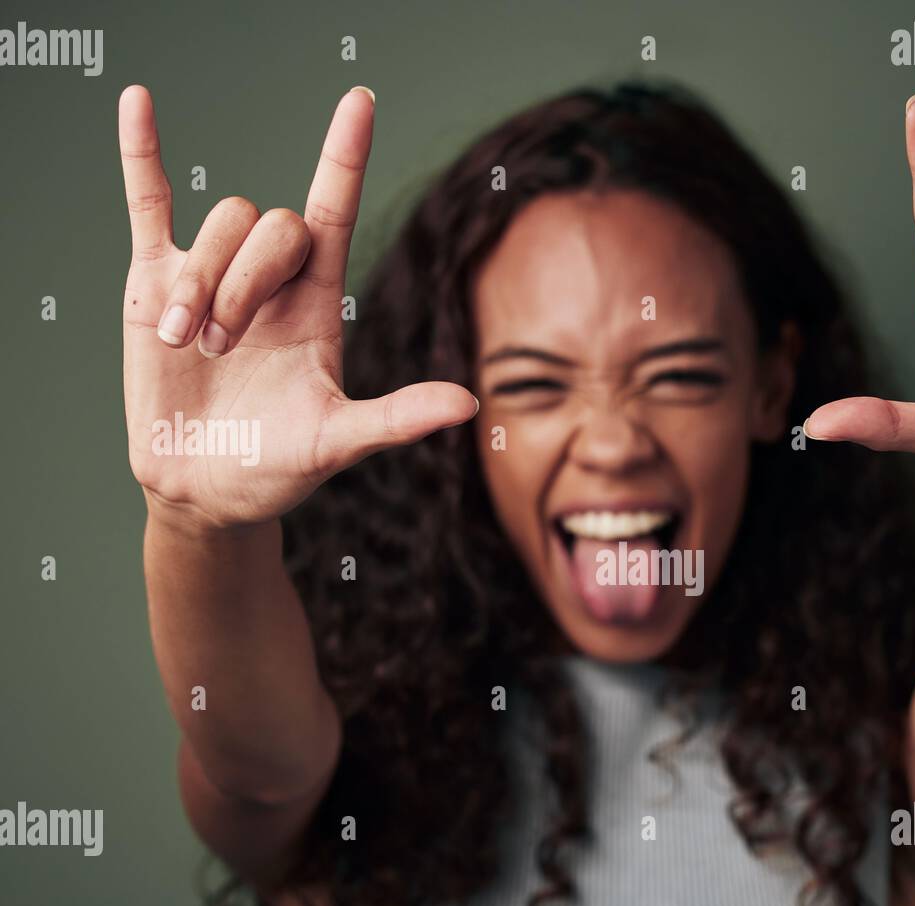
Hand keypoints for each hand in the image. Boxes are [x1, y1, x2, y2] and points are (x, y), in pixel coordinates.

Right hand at [119, 85, 476, 531]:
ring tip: (191, 344)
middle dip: (245, 278)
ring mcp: (213, 275)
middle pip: (271, 224)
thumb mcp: (338, 441)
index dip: (345, 156)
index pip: (335, 210)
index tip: (359, 101)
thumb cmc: (277, 466)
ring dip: (202, 280)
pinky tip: (139, 103)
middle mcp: (272, 281)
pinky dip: (142, 154)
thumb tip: (469, 405)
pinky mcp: (157, 282)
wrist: (205, 488)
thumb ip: (397, 417)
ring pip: (217, 224)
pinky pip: (150, 203)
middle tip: (224, 345)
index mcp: (318, 303)